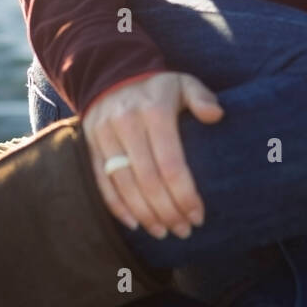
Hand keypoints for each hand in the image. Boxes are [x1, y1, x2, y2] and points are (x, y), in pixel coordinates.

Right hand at [81, 73, 222, 237]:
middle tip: (184, 230)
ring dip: (145, 214)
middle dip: (168, 211)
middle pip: (148, 180)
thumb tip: (216, 115)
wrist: (112, 74)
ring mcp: (104, 135)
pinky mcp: (90, 146)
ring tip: (164, 232)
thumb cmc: (158, 88)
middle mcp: (126, 123)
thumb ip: (201, 97)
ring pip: (124, 185)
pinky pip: (101, 182)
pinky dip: (117, 207)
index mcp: (154, 111)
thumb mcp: (183, 83)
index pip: (171, 163)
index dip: (185, 195)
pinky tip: (136, 224)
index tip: (198, 216)